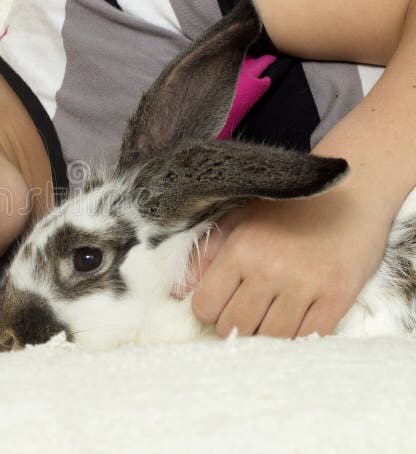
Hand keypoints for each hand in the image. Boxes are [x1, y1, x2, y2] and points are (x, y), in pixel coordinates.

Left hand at [188, 185, 388, 337]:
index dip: (209, 310)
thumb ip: (204, 256)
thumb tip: (177, 294)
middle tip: (247, 311)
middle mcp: (269, 269)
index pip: (205, 306)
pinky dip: (299, 336)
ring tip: (271, 315)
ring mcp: (306, 284)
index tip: (221, 302)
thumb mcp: (237, 220)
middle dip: (235, 324)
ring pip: (270, 337)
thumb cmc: (287, 208)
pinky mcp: (339, 295)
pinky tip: (297, 319)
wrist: (352, 191)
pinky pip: (309, 336)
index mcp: (240, 250)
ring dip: (266, 333)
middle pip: (234, 326)